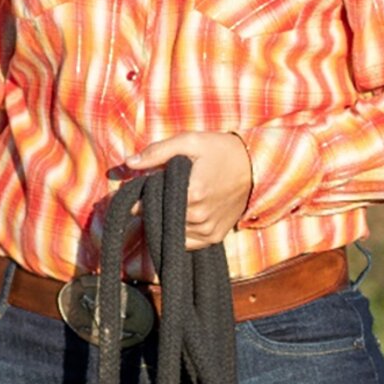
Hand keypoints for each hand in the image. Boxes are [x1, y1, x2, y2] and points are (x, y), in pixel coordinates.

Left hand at [124, 131, 253, 249]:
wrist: (254, 167)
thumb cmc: (219, 151)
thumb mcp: (189, 142)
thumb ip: (157, 152)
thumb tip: (129, 162)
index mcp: (192, 194)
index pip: (150, 203)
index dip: (140, 196)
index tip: (136, 189)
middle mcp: (199, 217)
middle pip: (160, 218)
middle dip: (151, 206)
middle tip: (151, 193)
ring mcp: (208, 231)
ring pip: (171, 232)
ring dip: (165, 220)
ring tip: (170, 202)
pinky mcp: (214, 237)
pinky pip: (186, 242)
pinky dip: (178, 231)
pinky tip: (180, 215)